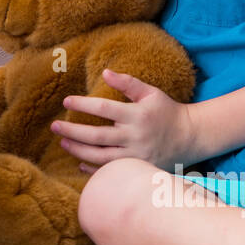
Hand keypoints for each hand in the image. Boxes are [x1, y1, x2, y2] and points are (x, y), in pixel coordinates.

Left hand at [52, 69, 195, 173]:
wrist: (189, 138)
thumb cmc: (166, 111)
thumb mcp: (150, 93)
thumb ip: (128, 83)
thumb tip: (105, 72)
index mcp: (137, 115)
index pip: (104, 108)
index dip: (83, 104)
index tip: (66, 100)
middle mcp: (135, 137)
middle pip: (97, 136)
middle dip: (73, 131)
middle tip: (54, 126)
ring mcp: (136, 156)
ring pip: (101, 157)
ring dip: (78, 151)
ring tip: (63, 142)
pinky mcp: (137, 169)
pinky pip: (111, 172)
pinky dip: (93, 170)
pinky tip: (79, 163)